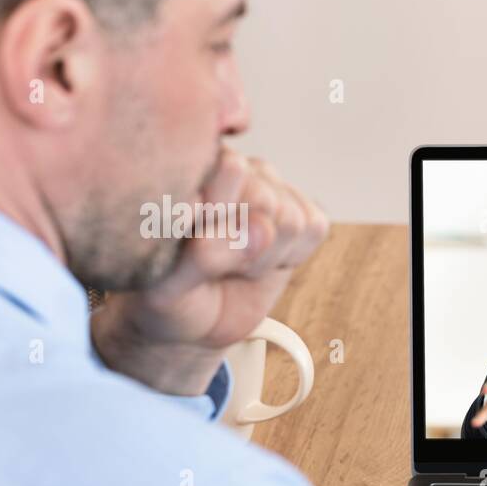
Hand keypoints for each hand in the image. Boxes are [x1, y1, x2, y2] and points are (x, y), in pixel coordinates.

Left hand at [91, 148, 330, 395]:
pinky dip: (292, 257)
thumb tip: (261, 228)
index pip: (228, 172)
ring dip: (264, 258)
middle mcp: (230, 165)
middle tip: (215, 265)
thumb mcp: (171, 286)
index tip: (193, 246)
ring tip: (235, 266)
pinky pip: (315, 227)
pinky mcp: (301, 209)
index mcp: (186, 170)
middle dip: (242, 247)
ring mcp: (269, 185)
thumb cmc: (173, 298)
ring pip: (290, 218)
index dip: (219, 220)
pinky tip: (264, 262)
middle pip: (263, 200)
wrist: (196, 320)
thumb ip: (206, 256)